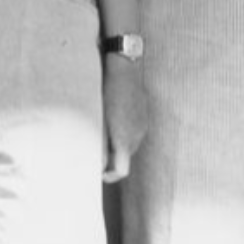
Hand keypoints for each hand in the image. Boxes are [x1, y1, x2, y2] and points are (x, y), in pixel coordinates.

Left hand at [102, 57, 147, 182]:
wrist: (123, 68)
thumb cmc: (106, 92)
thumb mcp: (98, 119)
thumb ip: (100, 143)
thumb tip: (99, 161)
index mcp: (124, 140)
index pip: (121, 171)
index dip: (110, 175)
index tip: (100, 173)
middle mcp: (137, 136)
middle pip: (126, 157)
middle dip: (113, 157)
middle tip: (99, 148)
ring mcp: (143, 126)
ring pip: (130, 143)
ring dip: (120, 142)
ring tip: (106, 129)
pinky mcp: (144, 116)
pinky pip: (135, 131)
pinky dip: (126, 130)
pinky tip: (116, 117)